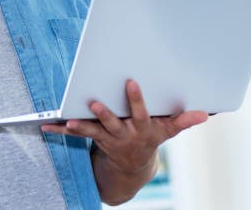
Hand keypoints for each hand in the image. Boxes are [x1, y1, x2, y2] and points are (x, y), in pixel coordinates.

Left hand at [41, 79, 207, 175]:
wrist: (132, 167)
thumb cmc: (150, 137)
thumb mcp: (168, 130)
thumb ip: (183, 121)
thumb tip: (206, 114)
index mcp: (142, 128)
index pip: (140, 113)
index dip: (135, 99)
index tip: (131, 82)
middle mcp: (124, 134)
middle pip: (113, 123)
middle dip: (104, 113)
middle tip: (93, 102)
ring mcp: (107, 139)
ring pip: (92, 131)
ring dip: (79, 125)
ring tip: (67, 120)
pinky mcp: (93, 140)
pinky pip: (75, 134)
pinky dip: (60, 129)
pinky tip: (45, 124)